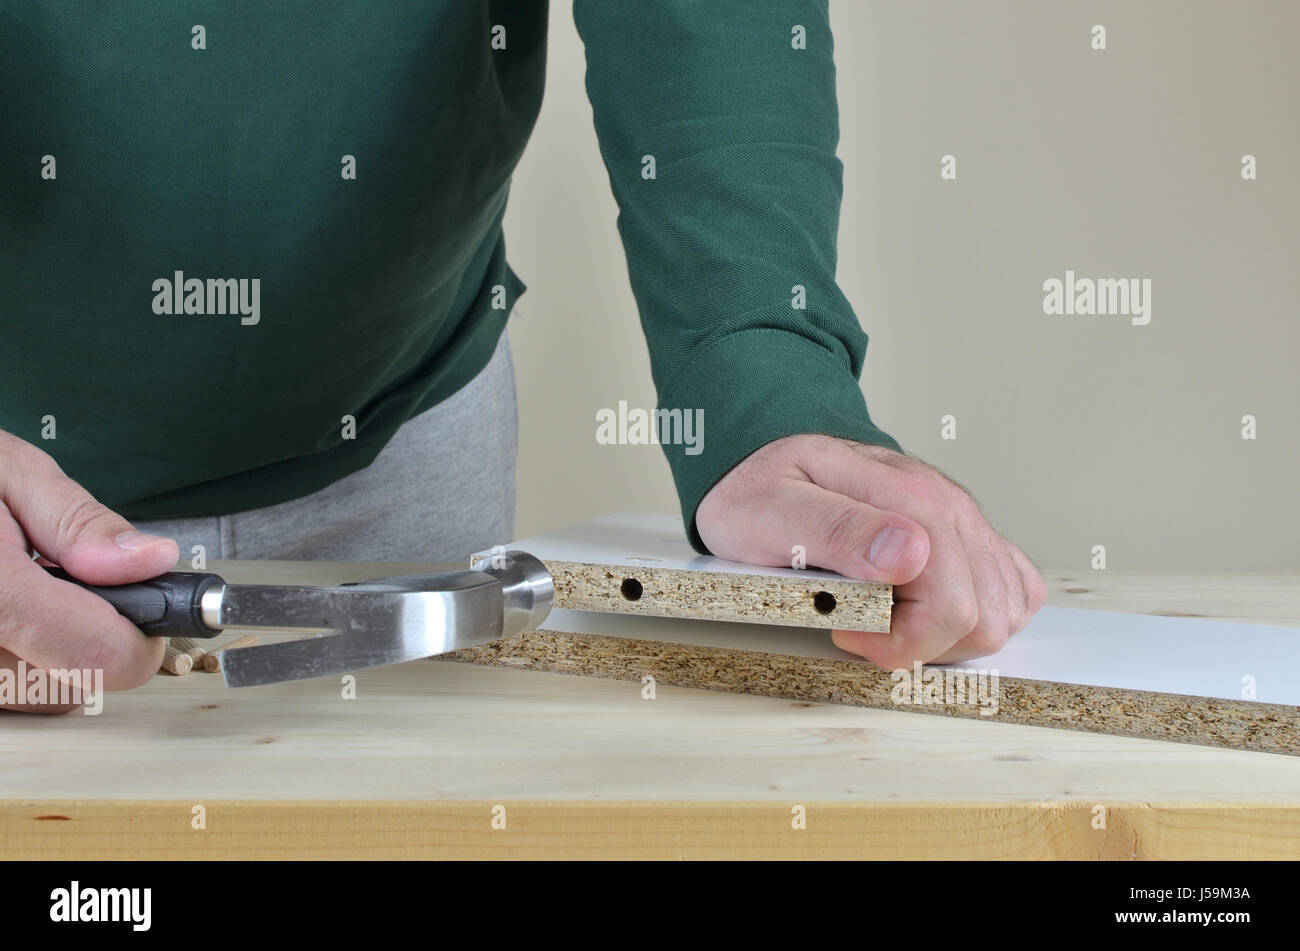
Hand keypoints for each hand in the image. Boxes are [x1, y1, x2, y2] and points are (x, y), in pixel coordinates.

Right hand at [0, 430, 175, 712]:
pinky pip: (2, 690)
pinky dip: (16, 655)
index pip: (100, 655)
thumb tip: (151, 563)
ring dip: (50, 650)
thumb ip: (79, 524)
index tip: (150, 599)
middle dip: (91, 635)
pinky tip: (4, 608)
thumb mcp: (7, 470)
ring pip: (33, 696)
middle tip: (71, 580)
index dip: (141, 632)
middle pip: (71, 684)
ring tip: (21, 584)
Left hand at [695, 434, 1045, 666]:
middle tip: (858, 624)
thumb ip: (836, 528)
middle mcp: (948, 506)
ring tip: (886, 616)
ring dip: (947, 636)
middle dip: (921, 645)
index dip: (898, 642)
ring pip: (1002, 613)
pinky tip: (924, 609)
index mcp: (908, 500)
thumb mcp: (770, 509)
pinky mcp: (967, 534)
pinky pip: (1013, 589)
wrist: (765, 452)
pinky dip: (979, 614)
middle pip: (983, 620)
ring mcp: (963, 519)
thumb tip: (910, 554)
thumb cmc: (762, 488)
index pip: (949, 608)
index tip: (844, 628)